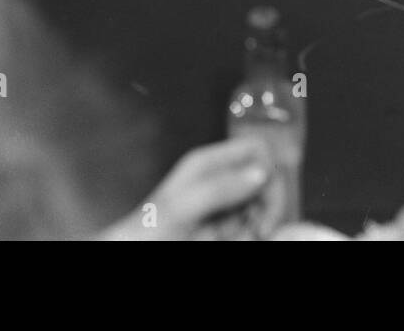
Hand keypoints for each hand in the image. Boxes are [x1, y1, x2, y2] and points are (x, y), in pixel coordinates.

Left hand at [102, 137, 278, 240]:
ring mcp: (221, 207)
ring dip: (261, 223)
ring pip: (261, 206)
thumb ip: (221, 188)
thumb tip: (261, 174)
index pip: (255, 149)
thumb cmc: (146, 232)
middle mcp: (218, 181)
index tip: (268, 198)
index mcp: (208, 164)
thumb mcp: (183, 207)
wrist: (134, 253)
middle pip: (264, 179)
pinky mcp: (223, 230)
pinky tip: (240, 240)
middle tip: (263, 228)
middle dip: (269, 203)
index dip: (268, 169)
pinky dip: (252, 234)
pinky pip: (250, 227)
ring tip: (246, 238)